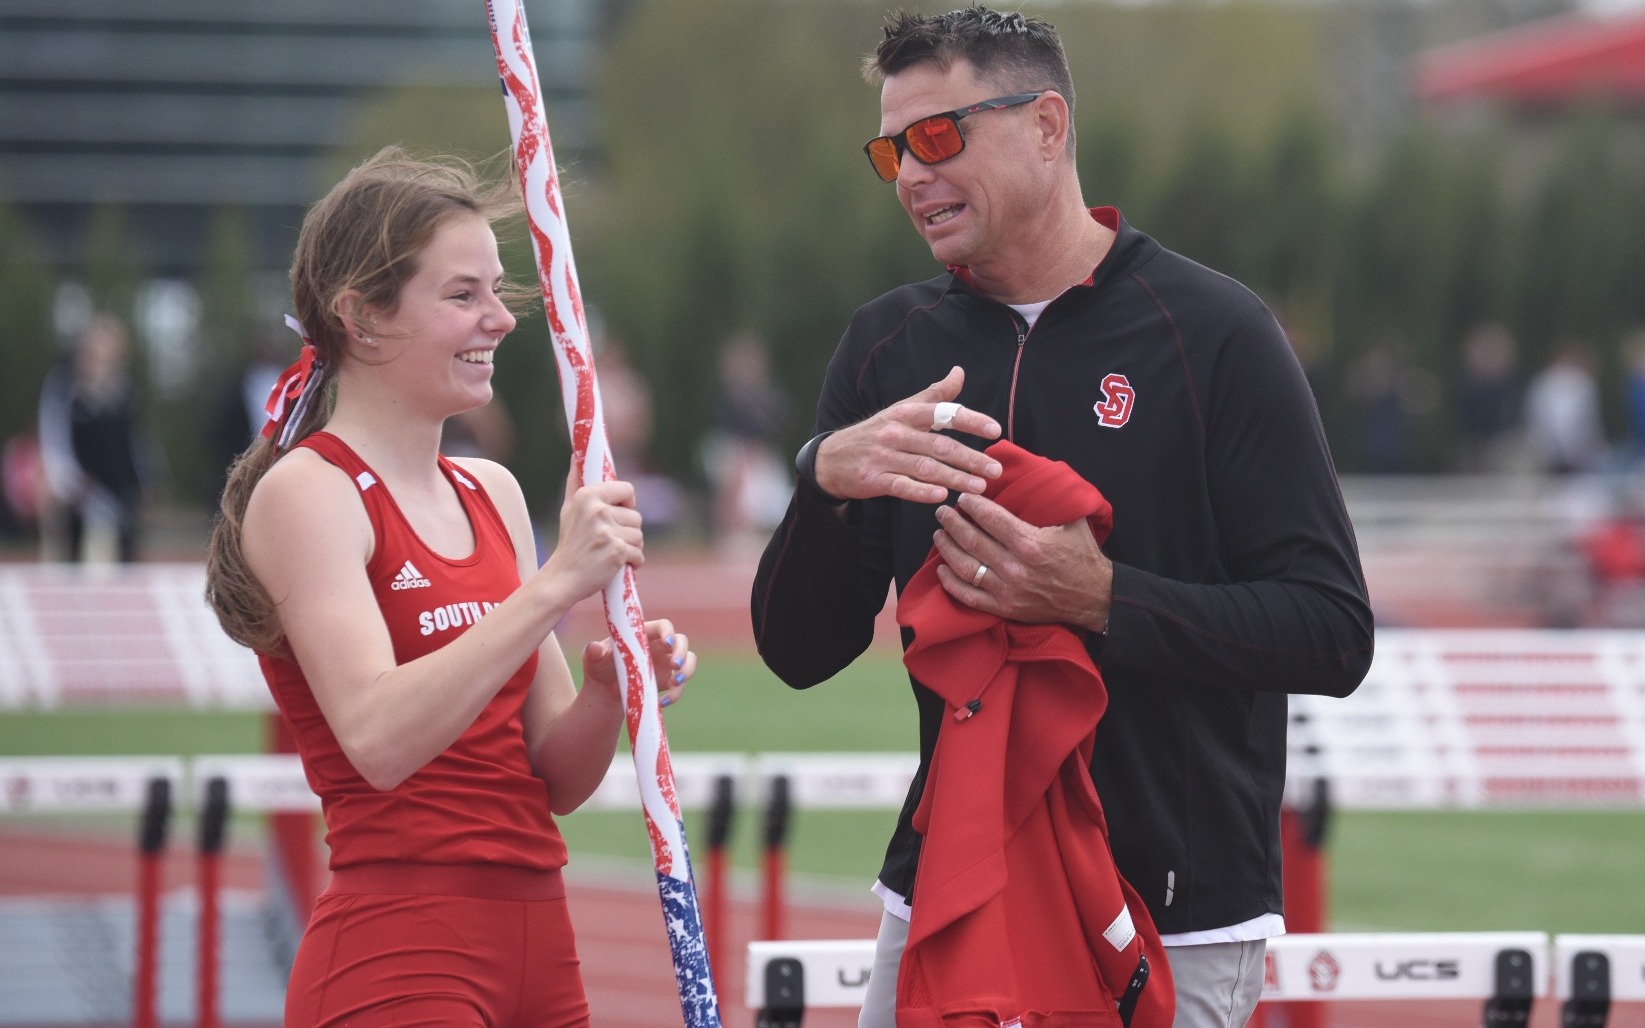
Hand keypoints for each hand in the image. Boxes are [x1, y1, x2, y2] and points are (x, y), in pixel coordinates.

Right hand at [540, 471, 643, 601]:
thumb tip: (576, 456)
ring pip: (639, 536)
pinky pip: (639, 554)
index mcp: (588, 496)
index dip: (626, 504)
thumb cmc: (569, 544)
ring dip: (630, 548)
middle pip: (636, 516)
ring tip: (610, 553)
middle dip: (627, 532)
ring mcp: (607, 531)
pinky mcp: (617, 551)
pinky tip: (616, 565)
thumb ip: (575, 483)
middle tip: (608, 542)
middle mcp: (597, 510)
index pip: (627, 490)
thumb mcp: (568, 510)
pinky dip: (632, 562)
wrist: (562, 579)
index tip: (617, 515)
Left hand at [581, 620, 694, 708]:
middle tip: (675, 665)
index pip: (663, 626)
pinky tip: (662, 702)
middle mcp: (660, 646)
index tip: (666, 643)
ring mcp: (667, 663)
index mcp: (645, 634)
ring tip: (676, 683)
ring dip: (687, 671)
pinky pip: (680, 686)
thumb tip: (593, 648)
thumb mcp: (593, 658)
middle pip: (681, 642)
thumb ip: (593, 652)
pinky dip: (675, 694)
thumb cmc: (600, 666)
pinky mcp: (669, 681)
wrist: (606, 689)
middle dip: (682, 653)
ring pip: (688, 662)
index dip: (668, 632)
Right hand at [814, 366, 1002, 503]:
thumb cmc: (876, 433)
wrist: (831, 458)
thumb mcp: (902, 409)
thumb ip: (934, 395)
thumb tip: (959, 372)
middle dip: (970, 458)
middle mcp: (896, 433)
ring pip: (925, 468)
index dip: (970, 421)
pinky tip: (941, 496)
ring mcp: (884, 457)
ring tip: (979, 487)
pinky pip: (901, 486)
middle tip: (995, 470)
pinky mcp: (873, 479)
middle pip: (939, 445)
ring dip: (954, 478)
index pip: (943, 414)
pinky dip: (921, 491)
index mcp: (906, 414)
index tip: (995, 430)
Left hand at [931, 492, 1111, 631]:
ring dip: (947, 548)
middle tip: (942, 512)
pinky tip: (942, 568)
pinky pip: (969, 596)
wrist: (1095, 598)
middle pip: (971, 540)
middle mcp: (1014, 567)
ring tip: (939, 534)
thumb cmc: (1083, 556)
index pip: (989, 518)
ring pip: (965, 567)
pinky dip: (951, 583)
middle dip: (952, 522)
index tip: (963, 498)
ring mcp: (1007, 591)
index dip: (971, 505)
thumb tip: (1032, 473)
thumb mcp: (1073, 521)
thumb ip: (1051, 499)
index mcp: (1030, 543)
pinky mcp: (1005, 608)